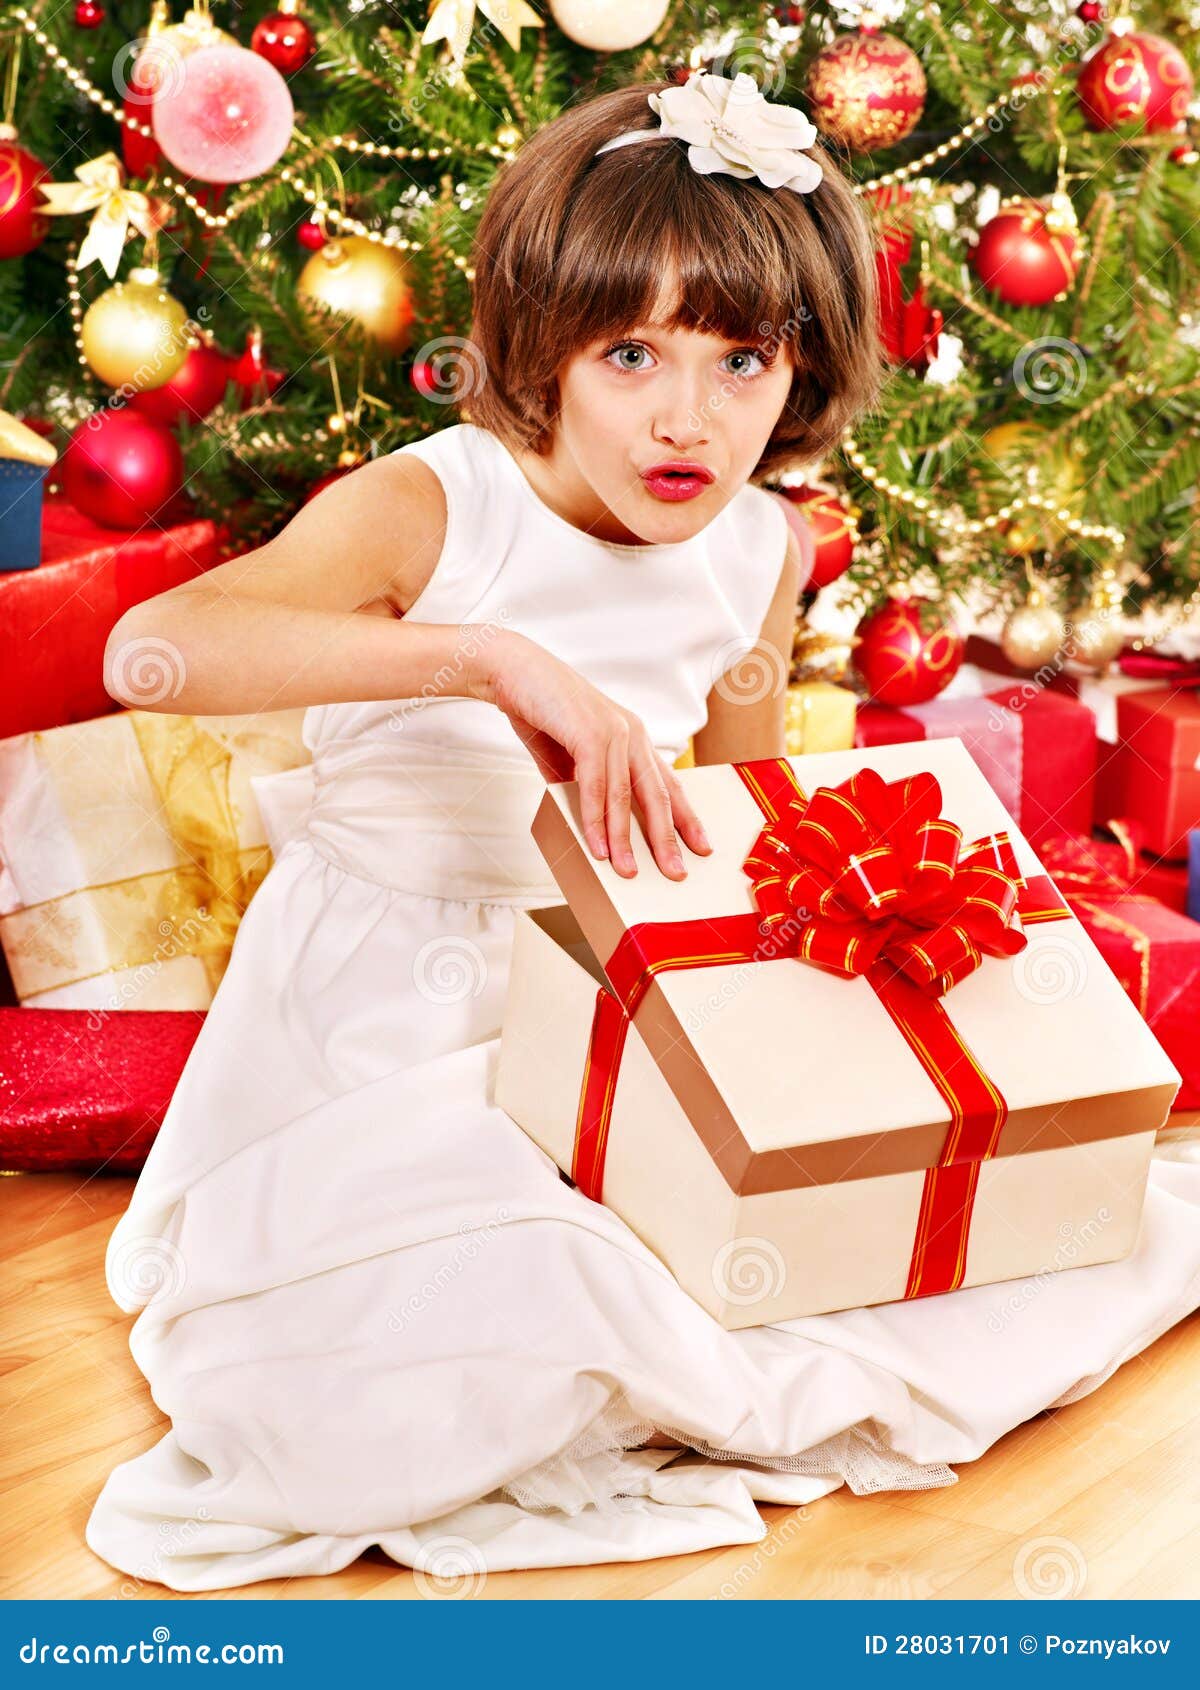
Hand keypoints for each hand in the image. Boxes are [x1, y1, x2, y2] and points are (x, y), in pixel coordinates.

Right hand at [478, 631, 712, 879]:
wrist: (511, 671)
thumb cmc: (541, 711)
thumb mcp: (569, 756)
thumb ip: (583, 786)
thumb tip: (590, 825)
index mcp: (633, 738)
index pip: (667, 784)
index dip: (686, 818)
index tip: (701, 847)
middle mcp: (632, 733)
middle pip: (657, 795)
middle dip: (668, 838)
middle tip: (677, 873)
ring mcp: (614, 731)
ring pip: (626, 796)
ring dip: (626, 840)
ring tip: (628, 872)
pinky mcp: (590, 732)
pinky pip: (596, 786)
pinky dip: (596, 819)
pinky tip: (598, 846)